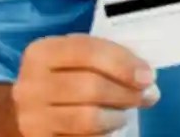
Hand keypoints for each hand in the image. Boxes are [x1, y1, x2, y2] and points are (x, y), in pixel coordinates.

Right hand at [11, 34, 159, 135]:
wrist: (32, 109)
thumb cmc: (64, 77)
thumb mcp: (78, 58)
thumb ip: (108, 59)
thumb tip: (146, 79)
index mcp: (41, 53)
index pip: (87, 51)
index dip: (123, 63)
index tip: (149, 76)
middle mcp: (30, 85)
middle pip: (90, 87)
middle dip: (126, 92)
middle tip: (147, 96)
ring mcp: (31, 118)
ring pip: (87, 118)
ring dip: (116, 116)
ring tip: (124, 113)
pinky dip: (102, 135)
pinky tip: (108, 129)